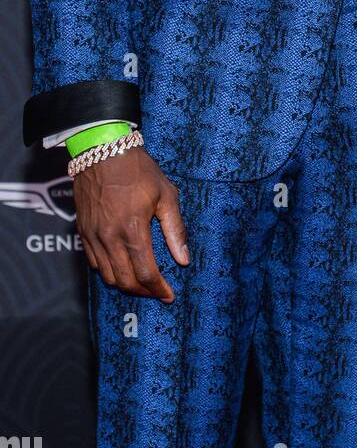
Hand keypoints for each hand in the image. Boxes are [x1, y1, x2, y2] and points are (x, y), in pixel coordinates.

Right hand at [74, 147, 188, 300]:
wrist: (102, 152)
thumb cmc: (138, 170)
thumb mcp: (165, 194)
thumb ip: (175, 229)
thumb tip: (183, 259)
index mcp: (133, 229)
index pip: (146, 273)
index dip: (158, 289)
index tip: (169, 295)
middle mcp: (110, 237)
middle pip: (125, 281)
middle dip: (143, 291)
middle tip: (157, 291)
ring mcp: (93, 236)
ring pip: (108, 276)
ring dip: (126, 285)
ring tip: (142, 282)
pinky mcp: (83, 232)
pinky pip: (94, 263)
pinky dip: (109, 272)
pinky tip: (122, 267)